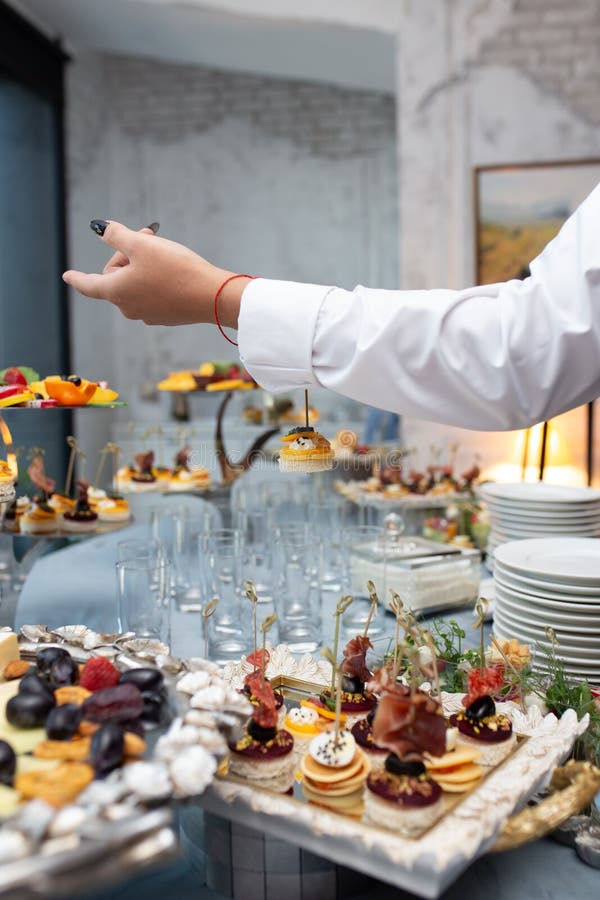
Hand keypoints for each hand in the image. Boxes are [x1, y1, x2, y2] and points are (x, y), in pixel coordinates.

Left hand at [63, 220, 248, 327]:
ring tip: (164, 253)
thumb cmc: (175, 269)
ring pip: (136, 284)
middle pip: (117, 276)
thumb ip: (116, 235)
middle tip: (147, 236)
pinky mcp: (166, 316)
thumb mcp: (141, 245)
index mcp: (116, 291)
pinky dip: (157, 280)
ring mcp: (147, 314)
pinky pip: (152, 294)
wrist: (212, 296)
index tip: (68, 276)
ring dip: (143, 265)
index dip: (77, 277)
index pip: (89, 284)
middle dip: (127, 255)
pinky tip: (175, 272)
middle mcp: (128, 307)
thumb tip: (100, 229)